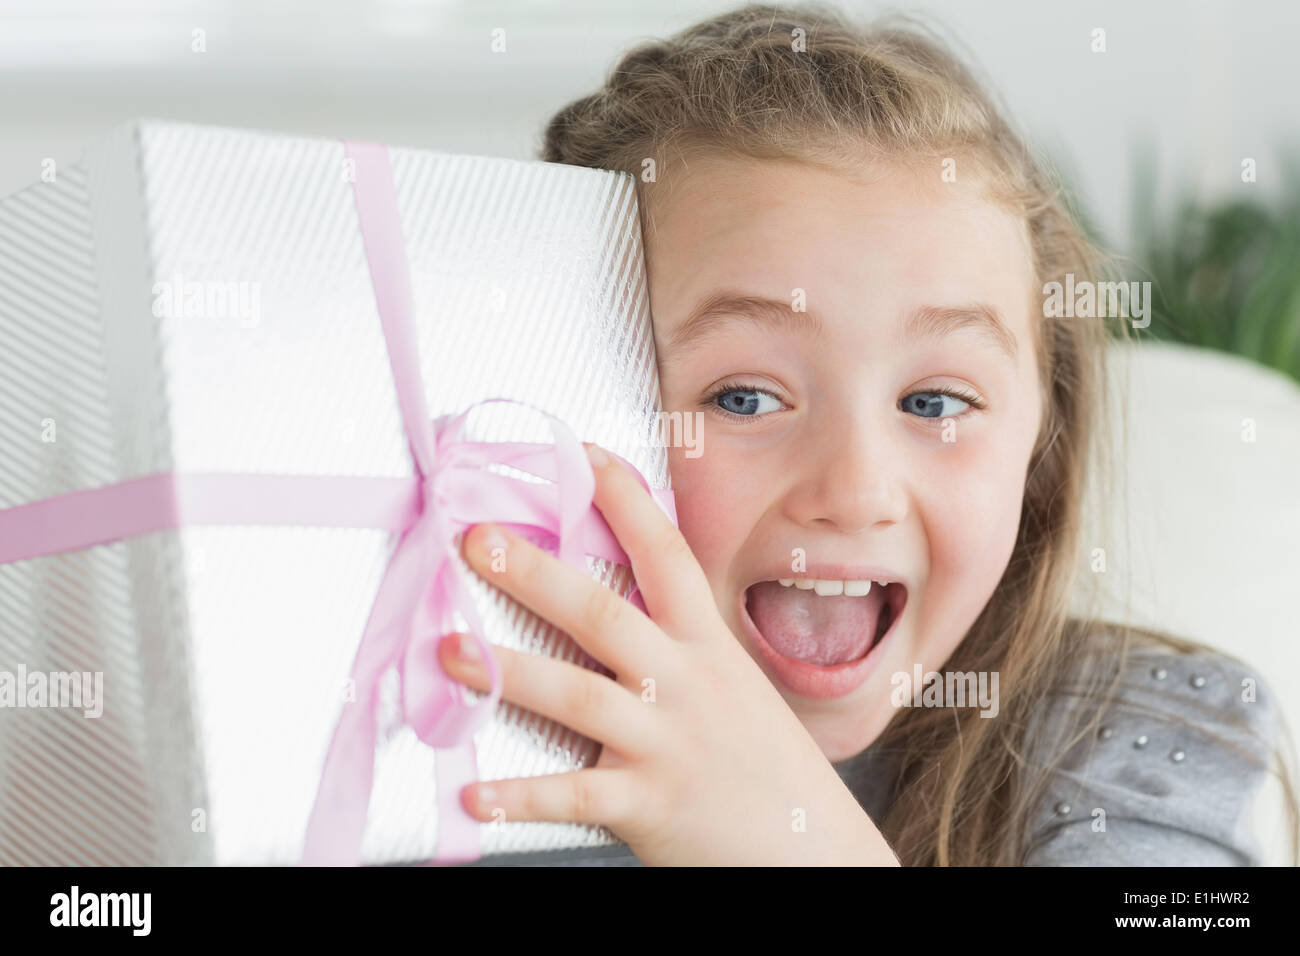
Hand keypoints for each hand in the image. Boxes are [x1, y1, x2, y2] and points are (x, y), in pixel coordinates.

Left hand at [437, 442, 898, 865]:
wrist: (815, 852)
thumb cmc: (765, 765)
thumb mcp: (734, 686)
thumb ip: (678, 647)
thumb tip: (610, 603)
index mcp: (707, 646)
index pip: (665, 555)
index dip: (624, 500)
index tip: (581, 454)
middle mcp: (685, 684)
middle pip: (603, 614)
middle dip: (537, 573)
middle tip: (479, 539)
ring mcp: (666, 743)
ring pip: (578, 695)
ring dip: (509, 671)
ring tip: (451, 649)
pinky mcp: (648, 804)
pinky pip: (574, 795)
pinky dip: (521, 796)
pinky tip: (474, 790)